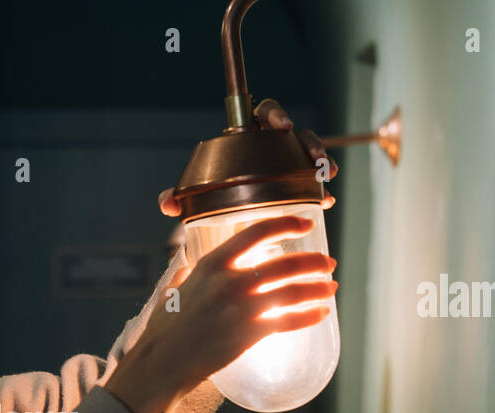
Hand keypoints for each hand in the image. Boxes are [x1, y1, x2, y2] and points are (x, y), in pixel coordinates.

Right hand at [106, 215, 336, 412]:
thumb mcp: (177, 287)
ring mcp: (243, 309)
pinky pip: (289, 322)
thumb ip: (193, 271)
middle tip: (328, 262)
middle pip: (285, 263)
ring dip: (318, 288)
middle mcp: (231, 282)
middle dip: (314, 261)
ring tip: (331, 287)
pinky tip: (321, 313)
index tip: (305, 223)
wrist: (163, 362)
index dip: (287, 224)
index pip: (258, 232)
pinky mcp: (250, 335)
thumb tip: (198, 264)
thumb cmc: (167, 326)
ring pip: (293, 292)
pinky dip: (309, 316)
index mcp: (213, 263)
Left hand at [157, 98, 338, 216]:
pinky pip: (312, 181)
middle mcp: (271, 146)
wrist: (222, 219)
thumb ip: (177, 196)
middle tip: (311, 154)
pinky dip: (320, 188)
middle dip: (305, 138)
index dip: (274, 113)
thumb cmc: (209, 195)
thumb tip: (168, 204)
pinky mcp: (297, 184)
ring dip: (320, 159)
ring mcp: (288, 163)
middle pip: (293, 131)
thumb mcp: (192, 195)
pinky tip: (326, 199)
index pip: (262, 113)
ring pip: (308, 153)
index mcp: (247, 137)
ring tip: (326, 174)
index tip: (281, 125)